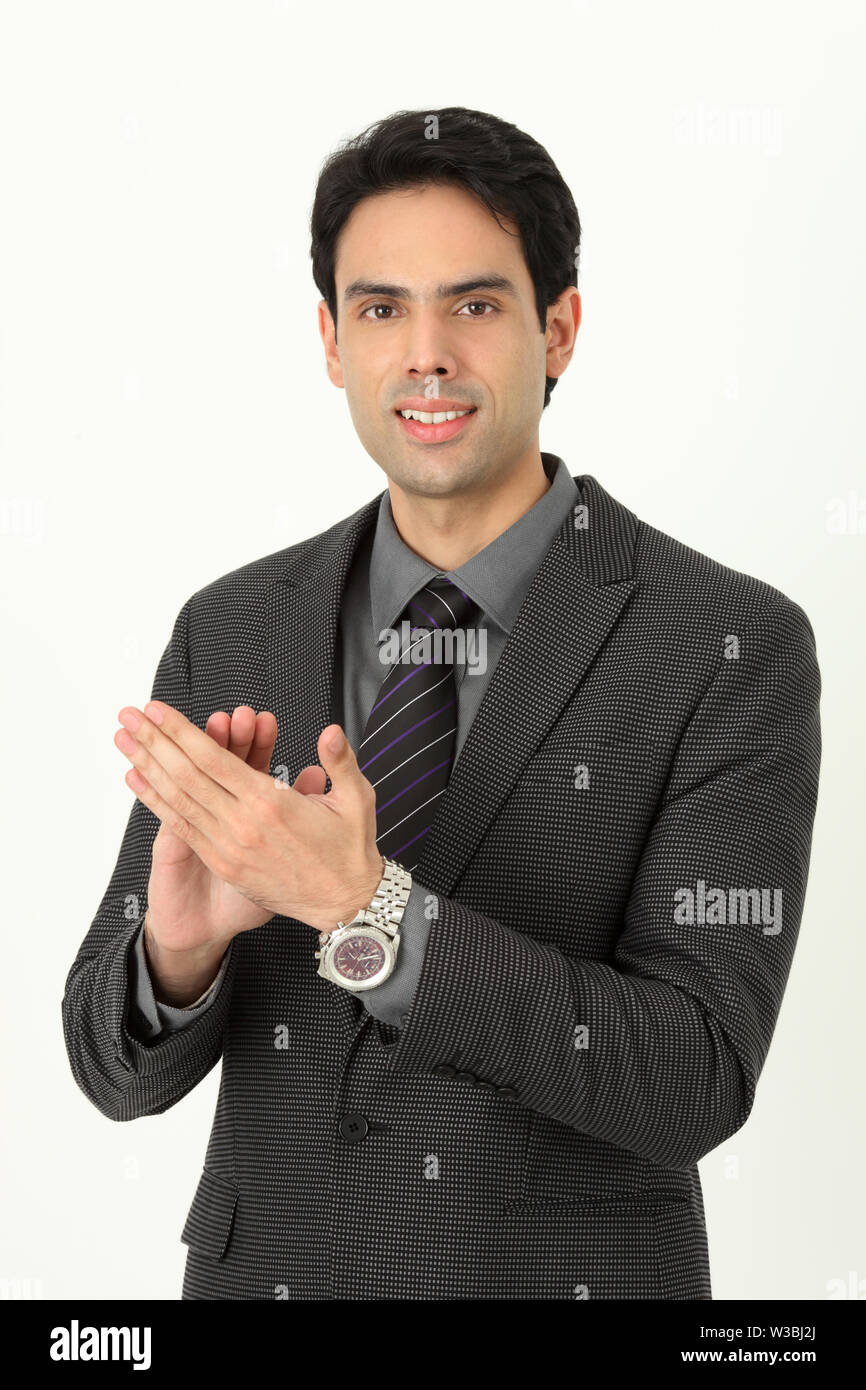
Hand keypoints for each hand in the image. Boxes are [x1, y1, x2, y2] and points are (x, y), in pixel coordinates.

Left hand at [115, 702, 383, 936]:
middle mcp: (242, 825)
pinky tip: (140, 782)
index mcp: (271, 804)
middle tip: (130, 716)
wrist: (345, 906)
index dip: (182, 732)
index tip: (158, 710)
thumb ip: (339, 762)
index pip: (213, 758)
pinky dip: (158, 803)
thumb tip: (330, 731)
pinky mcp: (226, 865)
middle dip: (154, 741)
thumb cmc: (350, 853)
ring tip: (125, 742)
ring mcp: (229, 848)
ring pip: (178, 800)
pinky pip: (184, 828)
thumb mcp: (357, 800)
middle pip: (186, 775)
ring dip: (148, 767)